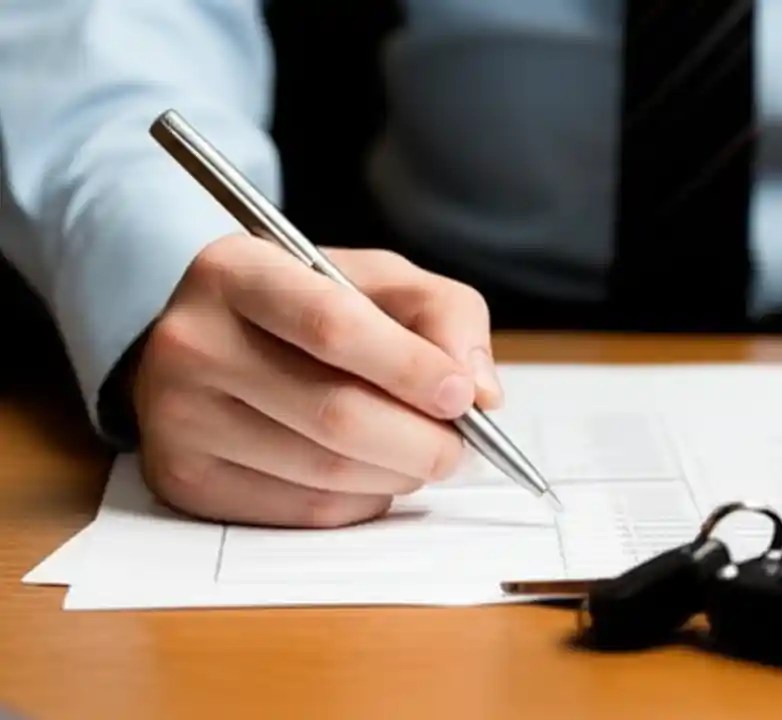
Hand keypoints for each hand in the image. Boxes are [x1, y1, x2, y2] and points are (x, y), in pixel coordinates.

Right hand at [130, 234, 501, 527]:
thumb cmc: (308, 308)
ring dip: (398, 475)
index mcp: (236, 271)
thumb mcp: (375, 280)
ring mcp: (178, 418)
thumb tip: (482, 394)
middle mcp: (193, 342)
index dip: (411, 368)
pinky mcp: (184, 481)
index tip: (463, 396)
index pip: (333, 326)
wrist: (208, 345)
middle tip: (459, 446)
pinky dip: (361, 502)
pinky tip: (373, 475)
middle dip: (420, 440)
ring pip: (324, 472)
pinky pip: (302, 511)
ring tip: (421, 455)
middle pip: (334, 413)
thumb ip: (443, 314)